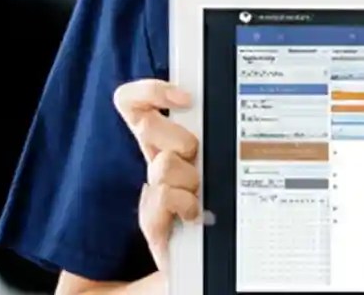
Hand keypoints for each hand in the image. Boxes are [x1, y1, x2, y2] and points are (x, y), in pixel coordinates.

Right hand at [113, 79, 200, 271]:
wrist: (195, 272)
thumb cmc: (215, 216)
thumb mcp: (218, 170)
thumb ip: (213, 142)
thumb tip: (228, 104)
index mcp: (166, 147)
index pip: (135, 105)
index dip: (150, 91)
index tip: (183, 98)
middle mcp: (154, 166)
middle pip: (146, 125)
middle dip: (181, 138)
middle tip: (199, 160)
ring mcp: (150, 194)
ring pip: (163, 162)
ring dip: (190, 179)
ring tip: (201, 196)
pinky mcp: (151, 223)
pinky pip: (162, 196)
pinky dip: (184, 203)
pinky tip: (195, 215)